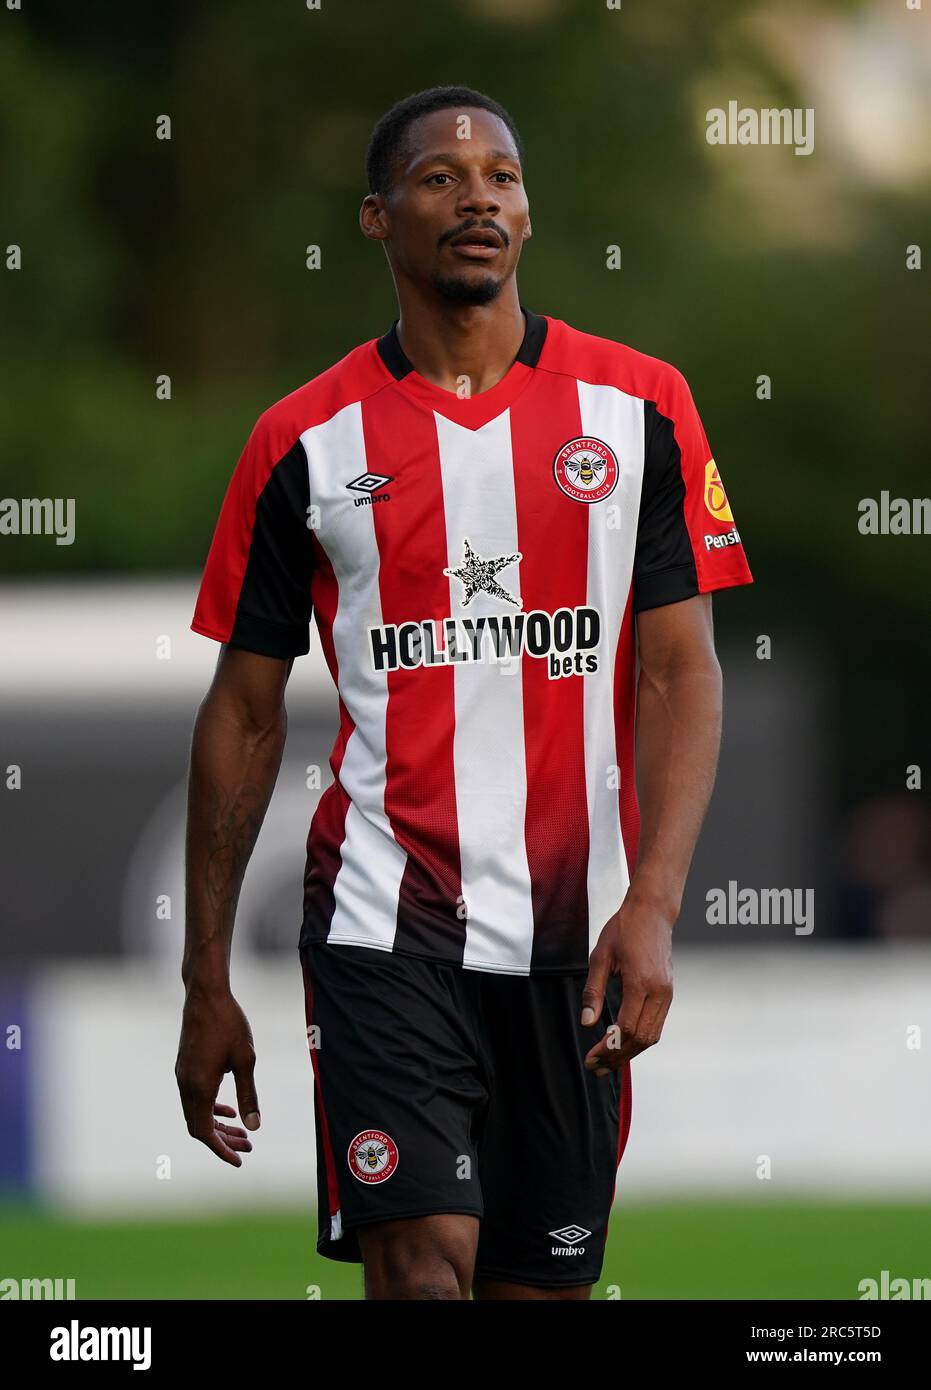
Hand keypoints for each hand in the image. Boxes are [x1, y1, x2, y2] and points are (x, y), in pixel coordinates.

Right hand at [175, 986, 260, 1165]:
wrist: (206, 994)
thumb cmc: (229, 1023)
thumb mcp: (246, 1060)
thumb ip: (248, 1095)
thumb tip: (255, 1126)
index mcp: (198, 1087)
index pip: (204, 1132)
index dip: (221, 1150)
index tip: (240, 1160)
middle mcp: (185, 1085)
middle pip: (199, 1126)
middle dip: (223, 1140)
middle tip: (249, 1146)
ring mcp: (183, 1075)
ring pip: (196, 1112)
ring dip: (218, 1125)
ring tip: (243, 1132)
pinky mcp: (185, 1066)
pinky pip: (195, 1098)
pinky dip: (211, 1109)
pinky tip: (228, 1108)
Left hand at [580, 893, 673, 1076]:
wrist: (652, 912)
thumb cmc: (623, 930)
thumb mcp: (600, 957)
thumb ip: (593, 991)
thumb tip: (587, 1023)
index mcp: (641, 983)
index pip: (627, 1028)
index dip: (608, 1048)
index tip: (591, 1058)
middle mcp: (659, 992)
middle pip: (642, 1039)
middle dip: (618, 1057)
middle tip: (596, 1067)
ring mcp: (667, 994)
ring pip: (652, 1036)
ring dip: (630, 1052)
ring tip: (608, 1061)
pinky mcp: (668, 993)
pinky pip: (656, 1025)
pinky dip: (640, 1039)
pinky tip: (622, 1042)